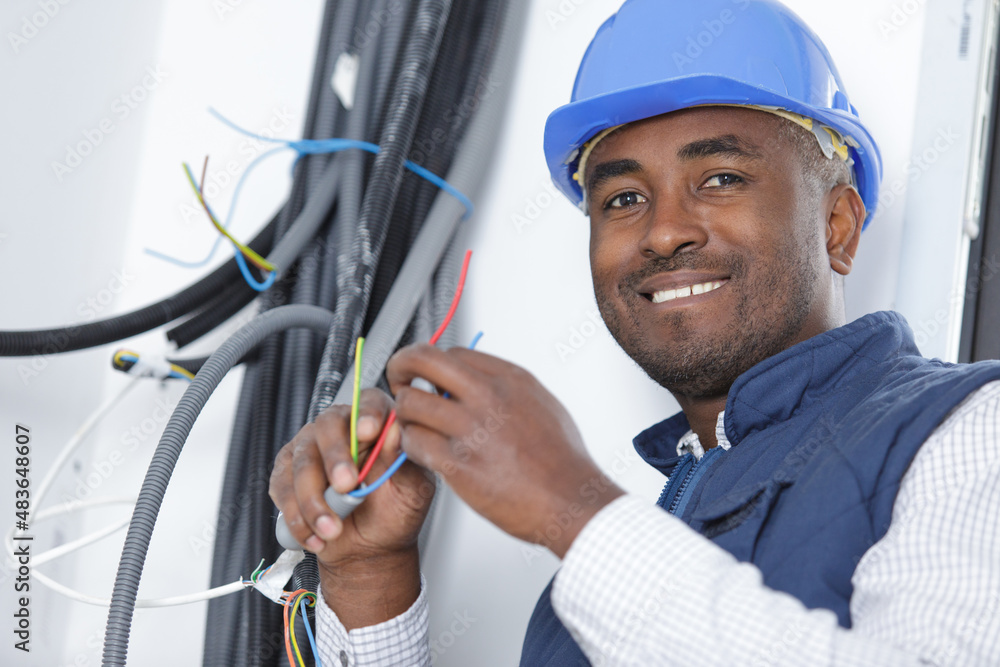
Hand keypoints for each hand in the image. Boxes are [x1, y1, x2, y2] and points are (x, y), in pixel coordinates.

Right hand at [269, 389, 434, 627]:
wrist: (370, 547)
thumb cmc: (394, 511)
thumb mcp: (411, 490)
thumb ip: (402, 460)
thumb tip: (395, 431)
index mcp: (377, 422)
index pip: (369, 402)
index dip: (367, 413)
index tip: (370, 432)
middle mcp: (341, 429)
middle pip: (328, 425)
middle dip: (335, 457)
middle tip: (346, 486)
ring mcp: (311, 447)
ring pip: (302, 461)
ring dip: (314, 499)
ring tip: (332, 529)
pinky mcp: (287, 472)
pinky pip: (283, 486)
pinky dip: (297, 515)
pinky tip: (315, 534)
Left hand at [386, 344, 623, 557]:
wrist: (572, 501)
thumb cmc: (562, 461)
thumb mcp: (544, 404)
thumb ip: (509, 389)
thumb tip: (485, 381)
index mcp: (509, 378)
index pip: (452, 353)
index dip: (433, 366)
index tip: (427, 377)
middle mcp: (488, 395)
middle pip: (422, 360)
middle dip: (401, 367)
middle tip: (397, 381)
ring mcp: (471, 428)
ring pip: (409, 403)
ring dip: (404, 415)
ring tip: (412, 427)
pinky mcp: (458, 463)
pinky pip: (413, 443)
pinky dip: (409, 446)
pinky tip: (422, 453)